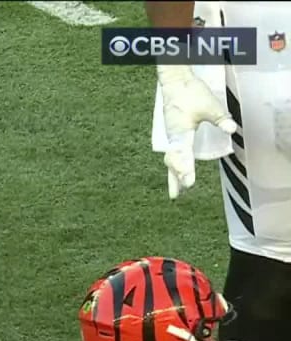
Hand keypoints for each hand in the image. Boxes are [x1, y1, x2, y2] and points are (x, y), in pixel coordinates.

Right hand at [157, 65, 236, 198]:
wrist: (175, 82)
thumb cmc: (191, 93)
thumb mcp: (210, 105)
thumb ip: (221, 119)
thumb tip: (232, 130)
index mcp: (180, 132)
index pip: (182, 154)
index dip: (185, 168)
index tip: (188, 181)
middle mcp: (173, 136)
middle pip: (172, 162)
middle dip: (176, 178)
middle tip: (178, 194)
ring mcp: (170, 135)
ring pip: (170, 159)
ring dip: (173, 175)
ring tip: (176, 191)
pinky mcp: (171, 133)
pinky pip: (171, 153)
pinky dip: (173, 164)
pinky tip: (175, 171)